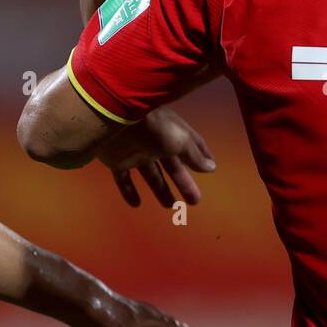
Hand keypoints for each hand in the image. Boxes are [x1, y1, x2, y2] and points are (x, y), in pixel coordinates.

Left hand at [97, 106, 214, 207]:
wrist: (115, 120)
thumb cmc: (154, 128)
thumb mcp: (180, 140)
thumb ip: (193, 155)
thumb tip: (211, 168)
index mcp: (172, 134)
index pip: (190, 146)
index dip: (200, 157)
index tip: (210, 170)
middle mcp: (155, 143)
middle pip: (172, 166)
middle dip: (184, 183)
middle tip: (195, 201)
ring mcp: (136, 152)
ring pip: (151, 175)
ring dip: (160, 190)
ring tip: (169, 205)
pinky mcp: (117, 161)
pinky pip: (123, 179)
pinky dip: (128, 191)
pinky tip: (136, 204)